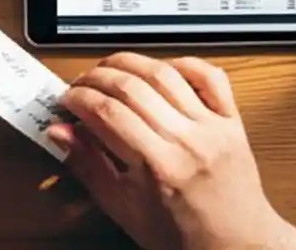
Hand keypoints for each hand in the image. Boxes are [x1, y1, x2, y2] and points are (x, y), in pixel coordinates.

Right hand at [48, 54, 295, 249]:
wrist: (237, 246)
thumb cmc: (182, 235)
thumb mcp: (123, 209)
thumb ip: (88, 166)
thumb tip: (59, 132)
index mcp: (158, 168)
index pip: (106, 112)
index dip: (78, 99)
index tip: (66, 100)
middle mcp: (187, 141)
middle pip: (130, 86)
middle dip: (95, 78)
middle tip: (81, 85)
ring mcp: (212, 127)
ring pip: (164, 73)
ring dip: (129, 63)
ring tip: (109, 71)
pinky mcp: (230, 120)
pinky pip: (208, 75)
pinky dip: (180, 63)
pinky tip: (158, 70)